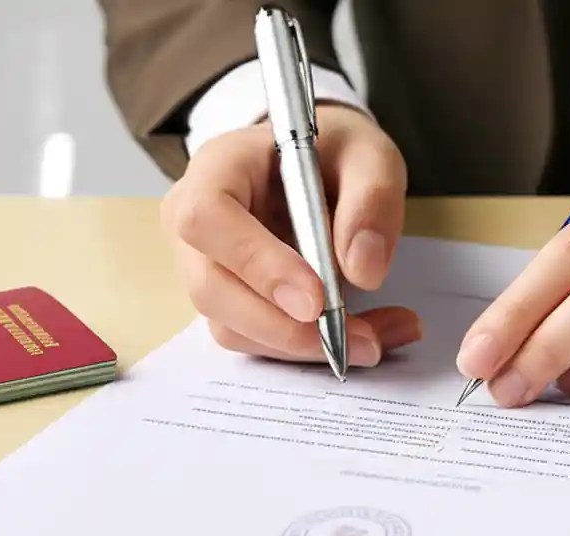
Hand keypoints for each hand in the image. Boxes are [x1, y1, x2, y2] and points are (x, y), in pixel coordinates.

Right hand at [161, 104, 420, 365]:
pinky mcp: (229, 303)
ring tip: (375, 340)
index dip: (256, 264)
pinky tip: (365, 336)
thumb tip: (364, 271)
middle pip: (211, 288)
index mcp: (218, 166)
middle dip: (285, 327)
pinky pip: (257, 340)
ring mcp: (205, 267)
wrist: (320, 166)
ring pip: (232, 327)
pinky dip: (308, 349)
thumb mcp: (369, 155)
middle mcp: (194, 222)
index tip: (315, 299)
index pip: (207, 217)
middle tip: (359, 340)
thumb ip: (373, 200)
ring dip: (303, 346)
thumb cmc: (334, 152)